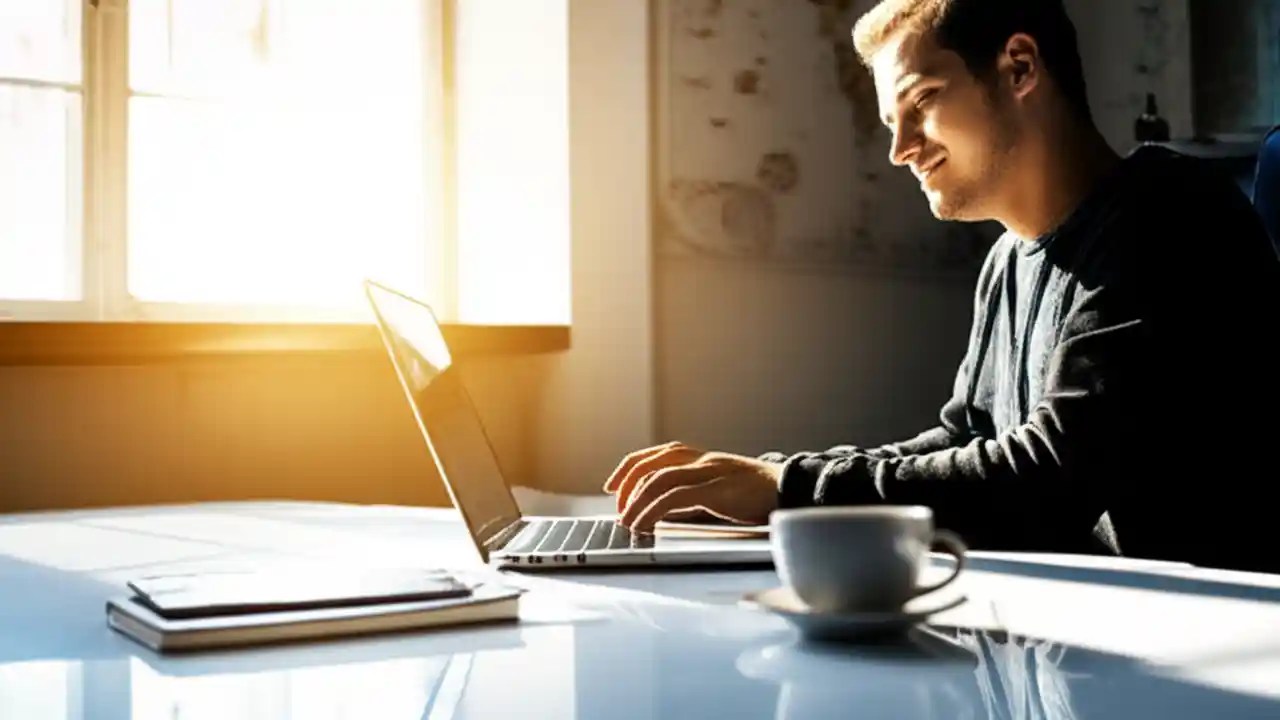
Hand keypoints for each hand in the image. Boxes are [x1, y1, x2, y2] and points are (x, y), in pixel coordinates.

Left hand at [602, 441, 783, 533]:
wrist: (793, 490)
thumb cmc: (757, 496)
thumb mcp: (720, 492)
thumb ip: (693, 498)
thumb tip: (662, 513)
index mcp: (702, 459)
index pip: (657, 455)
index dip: (630, 468)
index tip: (613, 486)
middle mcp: (703, 460)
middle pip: (653, 462)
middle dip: (628, 484)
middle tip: (620, 509)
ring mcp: (711, 472)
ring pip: (660, 478)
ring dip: (637, 501)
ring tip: (628, 521)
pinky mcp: (719, 489)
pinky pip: (677, 496)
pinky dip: (654, 509)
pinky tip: (646, 524)